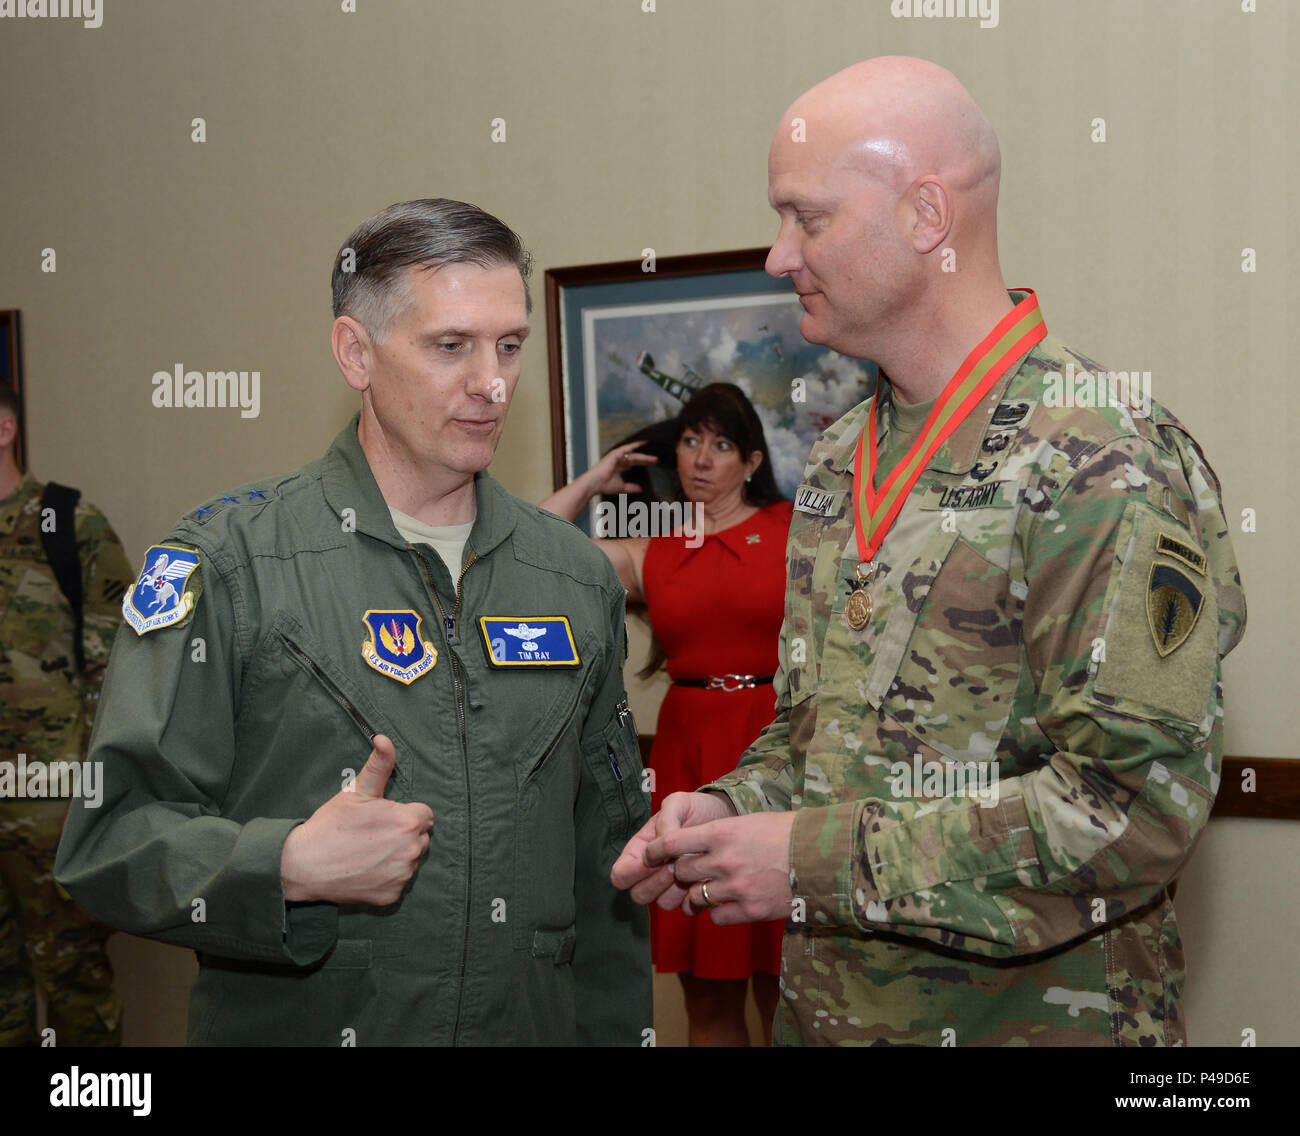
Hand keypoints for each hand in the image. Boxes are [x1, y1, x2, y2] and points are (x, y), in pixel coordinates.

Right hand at [280, 735, 433, 904]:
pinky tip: (366, 869)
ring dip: (397, 856)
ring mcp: (402, 876)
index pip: (425, 815)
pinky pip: (398, 882)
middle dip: (403, 834)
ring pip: (411, 860)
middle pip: (421, 838)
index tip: (383, 818)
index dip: (404, 814)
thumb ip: (379, 764)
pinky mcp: (392, 896)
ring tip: (368, 851)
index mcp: (408, 822)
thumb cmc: (331, 824)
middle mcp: (412, 850)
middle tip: (373, 834)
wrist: (303, 865)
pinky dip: (387, 877)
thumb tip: (385, 738)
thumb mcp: (357, 791)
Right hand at [584, 440, 657, 496]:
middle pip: (636, 459)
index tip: (652, 464)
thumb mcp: (622, 487)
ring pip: (634, 455)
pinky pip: (627, 448)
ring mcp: (617, 456)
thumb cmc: (604, 485)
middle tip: (657, 460)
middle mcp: (619, 461)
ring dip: (644, 457)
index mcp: (620, 467)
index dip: (643, 464)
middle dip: (646, 460)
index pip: (634, 464)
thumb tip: (640, 489)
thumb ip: (631, 487)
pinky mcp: (615, 454)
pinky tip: (644, 443)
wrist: (595, 483)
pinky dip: (635, 445)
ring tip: (654, 459)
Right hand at [610, 791, 734, 907]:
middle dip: (656, 882)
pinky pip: (687, 908)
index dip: (633, 872)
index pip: (620, 875)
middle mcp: (652, 872)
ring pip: (663, 903)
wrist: (725, 817)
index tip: (656, 858)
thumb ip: (666, 820)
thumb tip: (659, 848)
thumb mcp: (679, 803)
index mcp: (640, 850)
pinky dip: (695, 897)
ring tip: (692, 869)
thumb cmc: (697, 808)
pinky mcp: (692, 894)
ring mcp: (672, 885)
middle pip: (639, 895)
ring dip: (676, 890)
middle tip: (675, 865)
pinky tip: (704, 880)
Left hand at [649, 811, 795, 924]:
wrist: (823, 856)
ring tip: (709, 890)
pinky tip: (728, 905)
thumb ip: (722, 833)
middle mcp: (723, 860)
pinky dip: (718, 913)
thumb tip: (699, 841)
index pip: (672, 842)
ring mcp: (735, 887)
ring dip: (698, 895)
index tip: (650, 855)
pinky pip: (717, 917)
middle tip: (687, 872)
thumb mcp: (751, 822)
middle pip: (681, 871)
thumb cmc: (790, 832)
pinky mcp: (750, 910)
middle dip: (681, 872)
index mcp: (722, 832)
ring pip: (696, 896)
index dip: (656, 850)